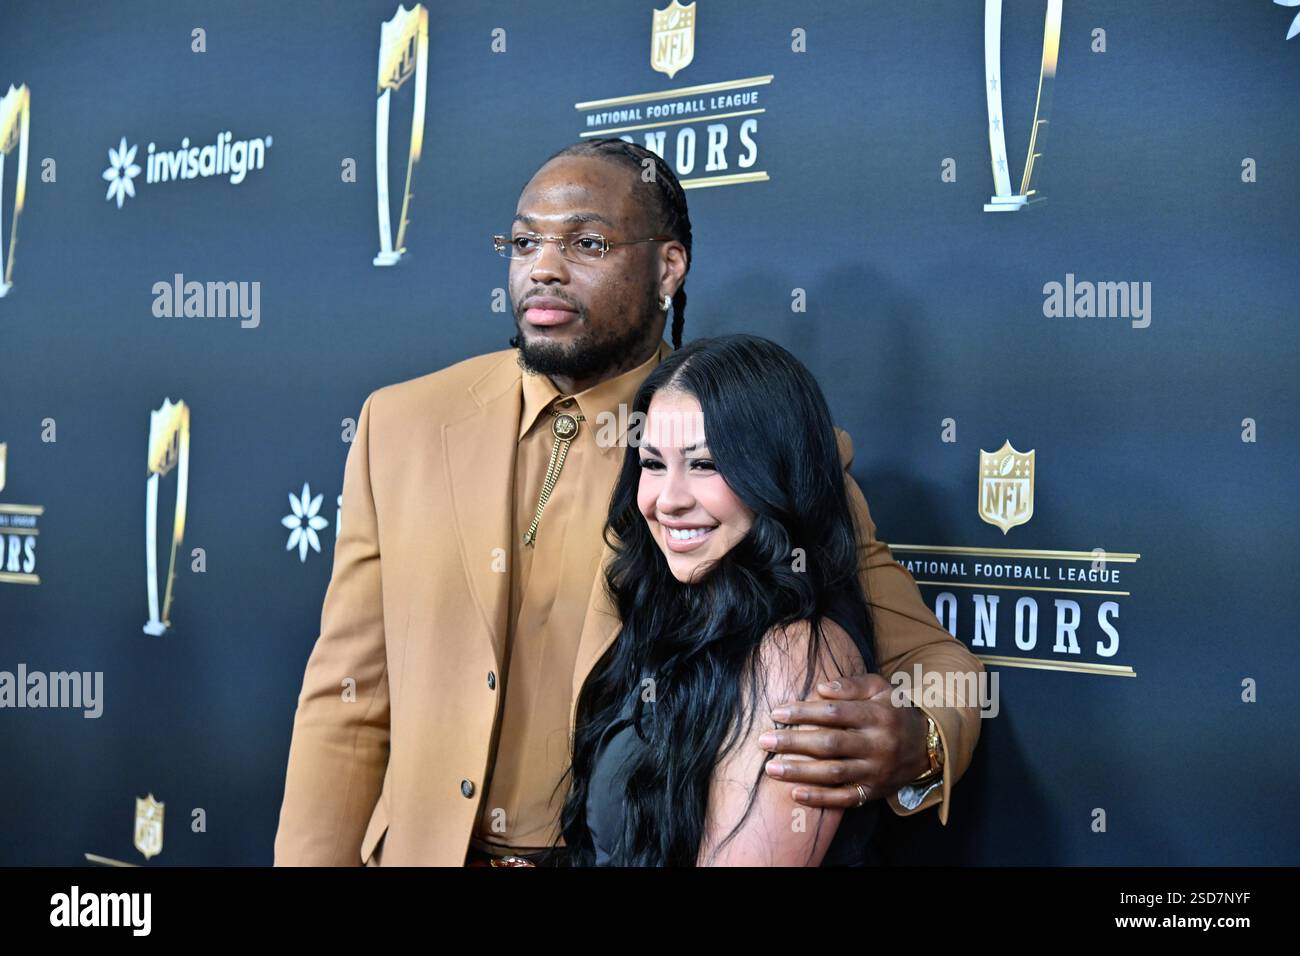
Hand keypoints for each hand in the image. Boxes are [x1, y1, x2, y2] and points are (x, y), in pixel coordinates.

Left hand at [758, 673, 930, 808]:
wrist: (928, 746)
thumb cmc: (894, 711)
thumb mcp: (880, 688)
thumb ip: (851, 684)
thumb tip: (821, 688)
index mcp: (877, 715)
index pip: (834, 713)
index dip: (804, 712)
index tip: (777, 713)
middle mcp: (877, 745)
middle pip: (829, 744)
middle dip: (793, 743)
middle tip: (764, 741)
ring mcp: (875, 771)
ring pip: (833, 773)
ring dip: (800, 772)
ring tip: (771, 769)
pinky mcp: (874, 792)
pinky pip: (845, 798)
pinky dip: (820, 798)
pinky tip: (796, 794)